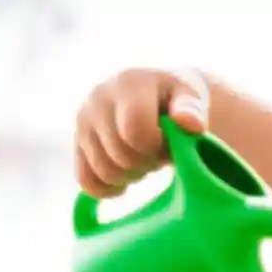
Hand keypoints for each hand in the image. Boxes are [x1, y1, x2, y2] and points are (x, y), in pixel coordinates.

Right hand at [74, 67, 209, 197]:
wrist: (162, 98)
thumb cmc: (180, 101)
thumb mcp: (193, 98)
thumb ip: (193, 109)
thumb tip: (190, 123)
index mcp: (128, 84)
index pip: (135, 131)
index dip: (156, 146)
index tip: (168, 140)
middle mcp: (98, 98)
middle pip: (120, 155)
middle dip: (146, 161)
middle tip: (159, 150)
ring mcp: (84, 120)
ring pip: (103, 171)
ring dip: (130, 175)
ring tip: (145, 156)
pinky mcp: (77, 142)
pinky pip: (86, 181)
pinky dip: (109, 188)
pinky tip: (128, 175)